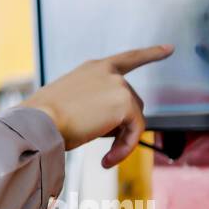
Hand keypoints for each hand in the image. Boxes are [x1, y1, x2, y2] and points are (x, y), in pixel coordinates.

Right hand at [23, 44, 173, 167]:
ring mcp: (118, 85)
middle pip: (132, 102)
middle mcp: (108, 72)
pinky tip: (107, 159)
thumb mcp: (72, 103)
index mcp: (94, 68)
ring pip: (135, 119)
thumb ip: (96, 105)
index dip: (151, 53)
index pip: (128, 58)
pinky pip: (135, 132)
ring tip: (103, 154)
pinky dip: (124, 149)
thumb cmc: (46, 118)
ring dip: (122, 139)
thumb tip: (117, 126)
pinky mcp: (125, 104)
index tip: (168, 49)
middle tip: (104, 146)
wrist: (39, 121)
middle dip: (123, 125)